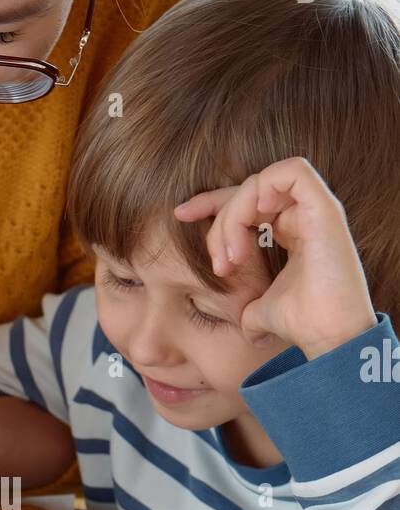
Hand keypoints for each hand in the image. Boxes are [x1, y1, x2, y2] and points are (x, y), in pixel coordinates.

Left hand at [175, 157, 376, 358]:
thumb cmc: (303, 324)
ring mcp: (315, 210)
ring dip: (235, 214)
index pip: (246, 203)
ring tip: (233, 256)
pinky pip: (292, 172)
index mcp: (292, 232)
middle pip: (247, 192)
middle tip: (218, 264)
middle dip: (219, 220)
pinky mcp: (325, 208)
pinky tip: (255, 215)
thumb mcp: (261, 311)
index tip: (181, 216)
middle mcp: (304, 216)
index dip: (211, 204)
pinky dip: (266, 186)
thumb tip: (245, 329)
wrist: (329, 337)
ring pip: (261, 184)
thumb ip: (249, 309)